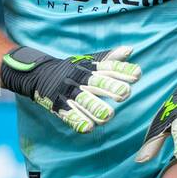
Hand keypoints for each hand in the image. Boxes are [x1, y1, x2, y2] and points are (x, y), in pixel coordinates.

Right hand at [0, 45, 140, 132]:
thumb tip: (130, 49)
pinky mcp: (58, 106)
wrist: (38, 74)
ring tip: (108, 116)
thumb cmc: (72, 70)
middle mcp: (80, 80)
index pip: (108, 68)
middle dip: (110, 88)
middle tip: (125, 93)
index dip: (122, 71)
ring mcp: (69, 93)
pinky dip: (77, 121)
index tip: (137, 74)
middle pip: (96, 84)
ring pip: (83, 101)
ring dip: (95, 108)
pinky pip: (68, 114)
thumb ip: (111, 59)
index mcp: (90, 68)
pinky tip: (87, 128)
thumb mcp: (90, 62)